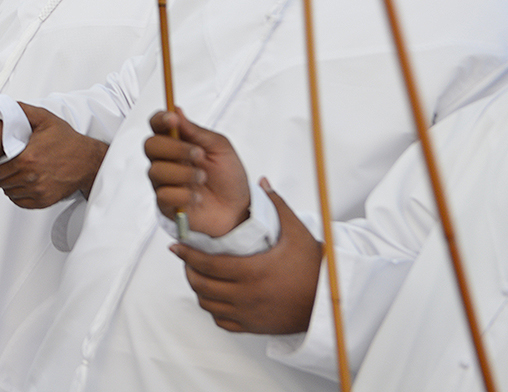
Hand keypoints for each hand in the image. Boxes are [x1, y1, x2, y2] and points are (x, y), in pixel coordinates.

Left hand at [0, 103, 107, 207]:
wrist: (89, 161)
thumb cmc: (69, 142)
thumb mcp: (46, 119)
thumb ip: (24, 111)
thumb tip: (7, 106)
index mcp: (27, 158)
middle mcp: (31, 176)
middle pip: (0, 182)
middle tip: (2, 166)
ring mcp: (37, 190)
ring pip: (9, 192)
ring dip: (8, 184)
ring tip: (13, 173)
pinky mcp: (44, 200)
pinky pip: (20, 202)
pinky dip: (18, 194)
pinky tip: (22, 183)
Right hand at [144, 109, 251, 237]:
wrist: (238, 209)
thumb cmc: (228, 176)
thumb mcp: (220, 148)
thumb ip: (197, 131)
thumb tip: (176, 110)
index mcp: (177, 142)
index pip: (157, 125)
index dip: (160, 119)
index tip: (173, 119)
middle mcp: (166, 160)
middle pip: (150, 146)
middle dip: (175, 148)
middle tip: (199, 154)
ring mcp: (164, 182)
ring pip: (156, 171)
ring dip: (183, 173)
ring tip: (202, 177)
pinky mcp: (166, 204)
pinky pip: (163, 195)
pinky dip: (183, 195)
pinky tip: (197, 197)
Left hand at [170, 180, 322, 333]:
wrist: (331, 301)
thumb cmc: (314, 265)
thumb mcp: (297, 232)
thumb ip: (276, 205)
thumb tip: (262, 181)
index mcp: (252, 271)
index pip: (207, 264)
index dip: (187, 255)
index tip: (175, 246)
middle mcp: (247, 296)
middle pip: (202, 286)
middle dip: (189, 270)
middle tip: (186, 258)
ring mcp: (249, 314)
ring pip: (208, 305)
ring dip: (199, 290)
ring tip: (198, 275)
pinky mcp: (254, 327)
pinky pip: (223, 322)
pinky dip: (214, 309)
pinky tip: (216, 296)